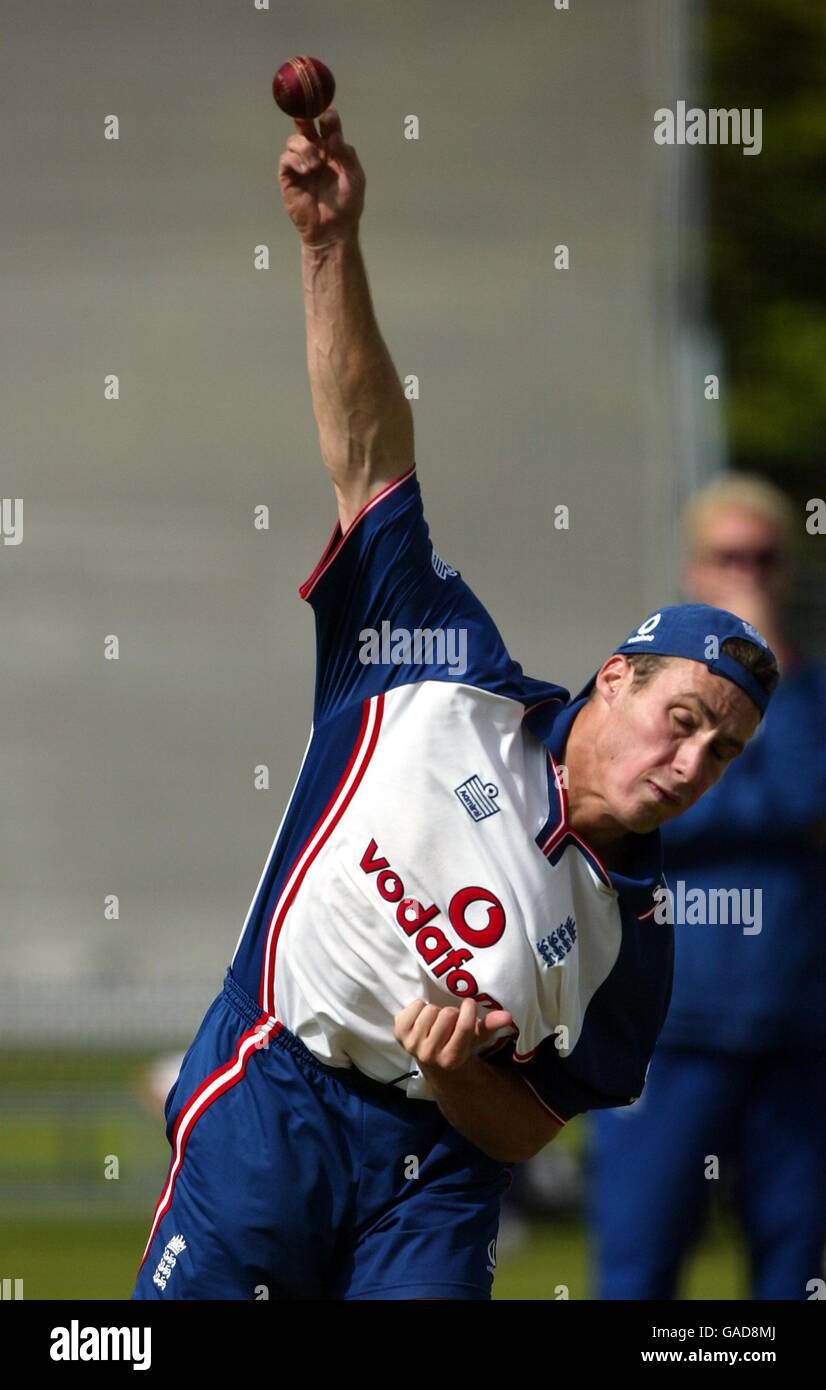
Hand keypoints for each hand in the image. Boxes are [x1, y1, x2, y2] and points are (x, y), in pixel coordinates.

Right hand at [277, 108, 365, 247]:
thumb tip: (334, 135)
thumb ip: (346, 155)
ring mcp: (301, 164)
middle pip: (306, 127)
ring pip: (295, 140)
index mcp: (333, 150)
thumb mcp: (355, 178)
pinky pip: (286, 159)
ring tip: (315, 166)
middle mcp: (316, 153)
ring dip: (304, 148)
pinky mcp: (289, 177)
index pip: (328, 126)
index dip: (327, 117)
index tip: (329, 114)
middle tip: (305, 115)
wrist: (333, 230)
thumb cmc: (348, 205)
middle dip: (304, 117)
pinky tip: (306, 171)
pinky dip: (295, 160)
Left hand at [394, 997, 513, 1076]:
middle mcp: (430, 1055)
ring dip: (436, 1010)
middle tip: (451, 1021)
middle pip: (447, 1013)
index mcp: (452, 1058)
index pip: (464, 1026)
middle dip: (452, 1013)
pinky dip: (420, 1006)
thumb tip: (507, 1015)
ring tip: (438, 1021)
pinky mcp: (399, 1033)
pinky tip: (424, 1019)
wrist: (435, 1064)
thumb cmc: (459, 1046)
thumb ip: (490, 1027)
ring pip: (430, 1009)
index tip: (469, 1004)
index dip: (469, 1010)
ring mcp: (412, 1045)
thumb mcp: (476, 1039)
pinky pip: (415, 1005)